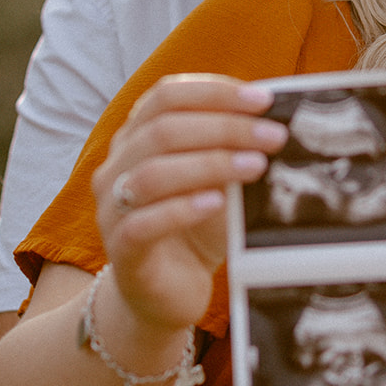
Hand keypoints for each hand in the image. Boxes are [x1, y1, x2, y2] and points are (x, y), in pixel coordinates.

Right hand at [93, 74, 283, 332]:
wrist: (168, 293)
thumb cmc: (196, 228)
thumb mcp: (218, 181)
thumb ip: (232, 150)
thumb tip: (274, 121)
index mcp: (136, 138)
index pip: (166, 96)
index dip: (214, 92)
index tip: (262, 101)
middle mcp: (116, 167)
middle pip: (162, 130)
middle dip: (225, 128)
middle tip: (272, 136)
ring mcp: (112, 209)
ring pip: (151, 174)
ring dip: (209, 164)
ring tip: (254, 166)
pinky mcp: (122, 251)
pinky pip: (142, 223)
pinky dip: (181, 209)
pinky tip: (215, 203)